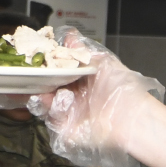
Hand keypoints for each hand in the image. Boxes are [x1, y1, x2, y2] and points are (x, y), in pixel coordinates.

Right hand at [28, 35, 165, 166]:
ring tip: (45, 89)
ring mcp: (68, 114)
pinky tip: (57, 101)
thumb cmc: (123, 90)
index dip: (44, 65)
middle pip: (44, 88)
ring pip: (44, 104)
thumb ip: (82, 51)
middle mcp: (72, 97)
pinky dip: (51, 110)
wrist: (133, 119)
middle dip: (37, 81)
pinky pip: (51, 120)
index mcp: (79, 81)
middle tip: (32, 73)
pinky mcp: (66, 131)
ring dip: (41, 95)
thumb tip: (69, 35)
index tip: (36, 57)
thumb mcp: (103, 62)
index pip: (54, 72)